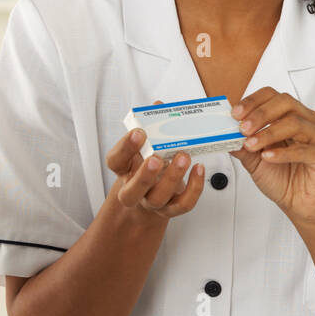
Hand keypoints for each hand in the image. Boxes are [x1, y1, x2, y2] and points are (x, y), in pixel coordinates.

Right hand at [106, 100, 204, 219]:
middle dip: (144, 175)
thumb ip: (151, 125)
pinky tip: (199, 169)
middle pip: (132, 191)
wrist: (153, 193)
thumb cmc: (149, 165)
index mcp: (124, 170)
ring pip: (158, 198)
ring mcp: (153, 202)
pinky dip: (194, 187)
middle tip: (157, 158)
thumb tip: (158, 106)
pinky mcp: (172, 208)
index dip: (125, 148)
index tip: (138, 132)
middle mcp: (135, 190)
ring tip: (184, 156)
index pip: (115, 161)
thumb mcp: (146, 146)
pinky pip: (183, 203)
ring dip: (173, 177)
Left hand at [229, 87, 314, 227]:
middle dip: (260, 114)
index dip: (253, 102)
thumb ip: (242, 144)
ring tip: (252, 145)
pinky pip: (304, 149)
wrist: (300, 206)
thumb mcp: (254, 160)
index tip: (236, 115)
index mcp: (291, 116)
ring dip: (269, 133)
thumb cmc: (284, 180)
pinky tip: (268, 157)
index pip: (273, 96)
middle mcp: (307, 122)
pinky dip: (283, 153)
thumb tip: (224, 131)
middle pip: (286, 103)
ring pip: (295, 122)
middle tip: (243, 128)